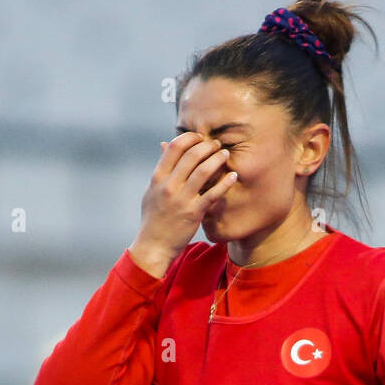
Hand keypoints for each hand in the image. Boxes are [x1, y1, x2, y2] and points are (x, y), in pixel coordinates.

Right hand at [128, 132, 236, 275]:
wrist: (153, 246)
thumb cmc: (153, 219)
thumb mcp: (151, 191)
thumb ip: (161, 169)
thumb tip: (164, 145)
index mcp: (158, 178)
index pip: (174, 147)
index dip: (190, 138)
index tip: (199, 138)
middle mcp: (169, 186)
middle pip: (191, 155)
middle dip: (207, 146)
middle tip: (216, 145)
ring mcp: (182, 199)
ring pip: (203, 171)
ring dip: (217, 159)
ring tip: (225, 155)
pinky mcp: (194, 213)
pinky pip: (213, 193)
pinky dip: (225, 183)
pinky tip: (233, 176)